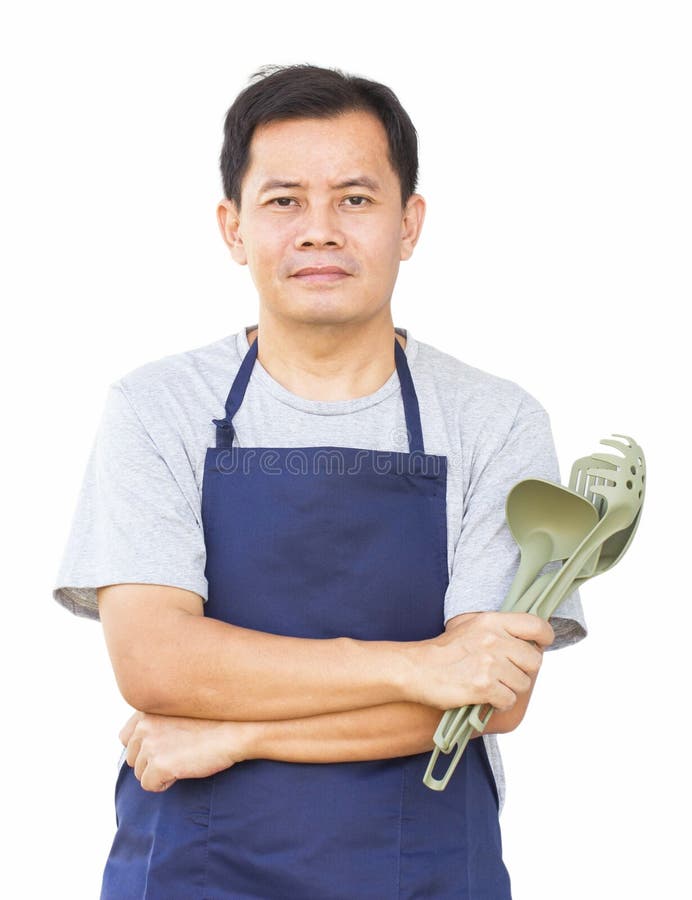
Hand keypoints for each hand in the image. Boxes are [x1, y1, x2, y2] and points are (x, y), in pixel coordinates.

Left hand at [119, 711, 251, 792]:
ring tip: (184, 760)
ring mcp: (151, 745)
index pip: (126, 736)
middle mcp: (145, 725)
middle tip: (179, 754)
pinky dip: (164, 784)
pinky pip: (150, 785)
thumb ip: (160, 718)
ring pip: (140, 773)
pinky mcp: (159, 765)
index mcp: (149, 709)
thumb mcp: (183, 709)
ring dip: (159, 773)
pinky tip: (183, 770)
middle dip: (151, 761)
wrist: (238, 730)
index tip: (165, 747)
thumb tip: (147, 741)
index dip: (144, 747)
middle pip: (132, 757)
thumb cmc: (217, 720)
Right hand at [407, 611, 553, 711]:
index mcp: (492, 621)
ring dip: (510, 689)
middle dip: (523, 670)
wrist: (417, 669)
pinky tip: (486, 697)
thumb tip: (529, 640)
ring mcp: (489, 663)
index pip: (536, 625)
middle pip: (534, 660)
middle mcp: (494, 639)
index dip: (544, 637)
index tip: (539, 645)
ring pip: (523, 683)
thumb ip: (499, 629)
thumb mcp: (471, 626)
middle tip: (506, 673)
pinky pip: (509, 700)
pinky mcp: (483, 686)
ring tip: (491, 685)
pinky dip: (499, 702)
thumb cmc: (444, 650)